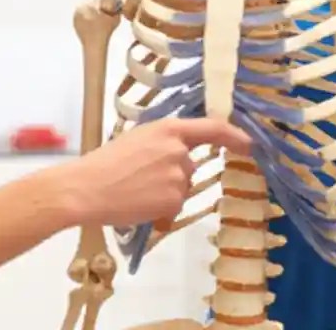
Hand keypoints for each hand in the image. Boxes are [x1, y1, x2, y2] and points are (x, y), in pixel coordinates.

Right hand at [53, 118, 251, 226]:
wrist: (86, 188)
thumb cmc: (104, 162)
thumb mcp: (137, 139)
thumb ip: (163, 142)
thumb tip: (181, 155)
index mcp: (169, 129)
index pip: (213, 128)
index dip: (235, 136)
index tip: (249, 145)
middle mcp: (179, 151)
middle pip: (190, 165)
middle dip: (172, 174)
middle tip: (140, 178)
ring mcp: (178, 177)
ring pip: (181, 187)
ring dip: (164, 192)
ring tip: (134, 190)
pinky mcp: (173, 201)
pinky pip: (173, 205)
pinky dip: (159, 207)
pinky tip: (137, 203)